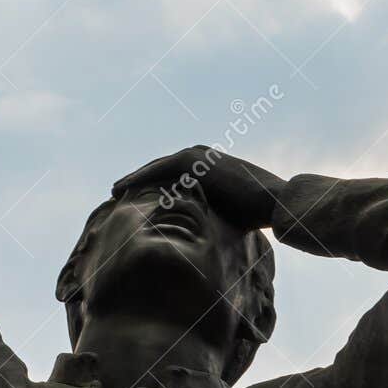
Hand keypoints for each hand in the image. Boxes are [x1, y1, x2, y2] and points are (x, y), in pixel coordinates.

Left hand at [113, 147, 285, 230]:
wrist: (272, 201)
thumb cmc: (255, 213)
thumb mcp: (225, 213)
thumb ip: (209, 213)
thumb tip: (199, 233)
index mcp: (208, 164)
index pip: (173, 174)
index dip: (152, 185)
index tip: (135, 199)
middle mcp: (200, 154)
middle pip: (160, 169)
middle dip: (139, 180)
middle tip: (117, 192)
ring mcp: (196, 154)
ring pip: (155, 168)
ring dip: (133, 179)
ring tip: (114, 191)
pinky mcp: (192, 160)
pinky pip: (157, 170)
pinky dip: (138, 179)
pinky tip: (122, 189)